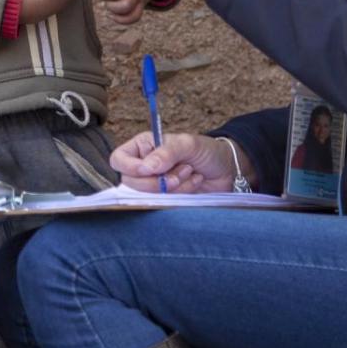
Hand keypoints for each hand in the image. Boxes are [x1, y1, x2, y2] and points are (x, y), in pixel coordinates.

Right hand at [110, 131, 255, 193]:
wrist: (227, 169)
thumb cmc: (205, 150)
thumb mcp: (187, 144)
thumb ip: (166, 152)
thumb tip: (145, 167)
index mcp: (142, 147)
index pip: (119, 160)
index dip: (130, 167)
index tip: (151, 170)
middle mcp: (144, 166)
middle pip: (130, 182)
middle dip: (156, 181)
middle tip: (179, 171)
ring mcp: (155, 185)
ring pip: (148, 195)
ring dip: (173, 186)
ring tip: (189, 172)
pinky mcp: (167, 199)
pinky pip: (164, 203)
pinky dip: (182, 194)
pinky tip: (194, 181)